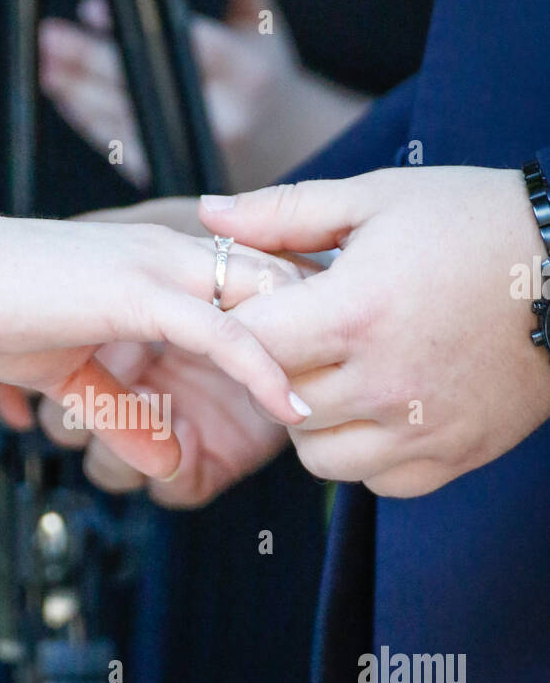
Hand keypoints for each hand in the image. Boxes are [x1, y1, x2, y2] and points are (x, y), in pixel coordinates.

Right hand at [0, 249, 321, 506]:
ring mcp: (159, 267)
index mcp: (162, 262)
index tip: (343, 362)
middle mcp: (172, 253)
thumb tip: (160, 467)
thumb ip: (119, 418)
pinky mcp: (138, 290)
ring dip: (313, 349)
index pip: (258, 277)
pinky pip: (221, 329)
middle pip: (286, 280)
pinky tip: (293, 404)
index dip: (306, 317)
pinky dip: (261, 367)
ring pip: (267, 299)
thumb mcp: (68, 378)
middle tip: (372, 381)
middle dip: (334, 327)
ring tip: (353, 397)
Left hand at [39, 0, 369, 192]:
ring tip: (45, 62)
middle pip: (142, 87)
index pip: (185, 47)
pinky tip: (63, 96)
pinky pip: (121, 148)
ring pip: (123, 121)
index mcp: (247, 76)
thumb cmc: (268, 80)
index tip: (93, 10)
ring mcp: (192, 150)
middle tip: (51, 36)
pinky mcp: (173, 174)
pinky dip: (88, 122)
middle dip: (89, 61)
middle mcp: (220, 117)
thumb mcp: (268, 30)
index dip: (135, 32)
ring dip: (77, 92)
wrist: (288, 151)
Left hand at [198, 167, 549, 496]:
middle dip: (274, 371)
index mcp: (355, 312)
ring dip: (313, 421)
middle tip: (303, 337)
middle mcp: (384, 381)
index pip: (249, 344)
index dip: (237, 327)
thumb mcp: (376, 199)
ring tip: (340, 375)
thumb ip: (284, 213)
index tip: (255, 310)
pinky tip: (380, 407)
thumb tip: (208, 213)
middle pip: (276, 403)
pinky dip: (364, 454)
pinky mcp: (452, 457)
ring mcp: (420, 428)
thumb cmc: (475, 223)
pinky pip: (374, 483)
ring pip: (316, 456)